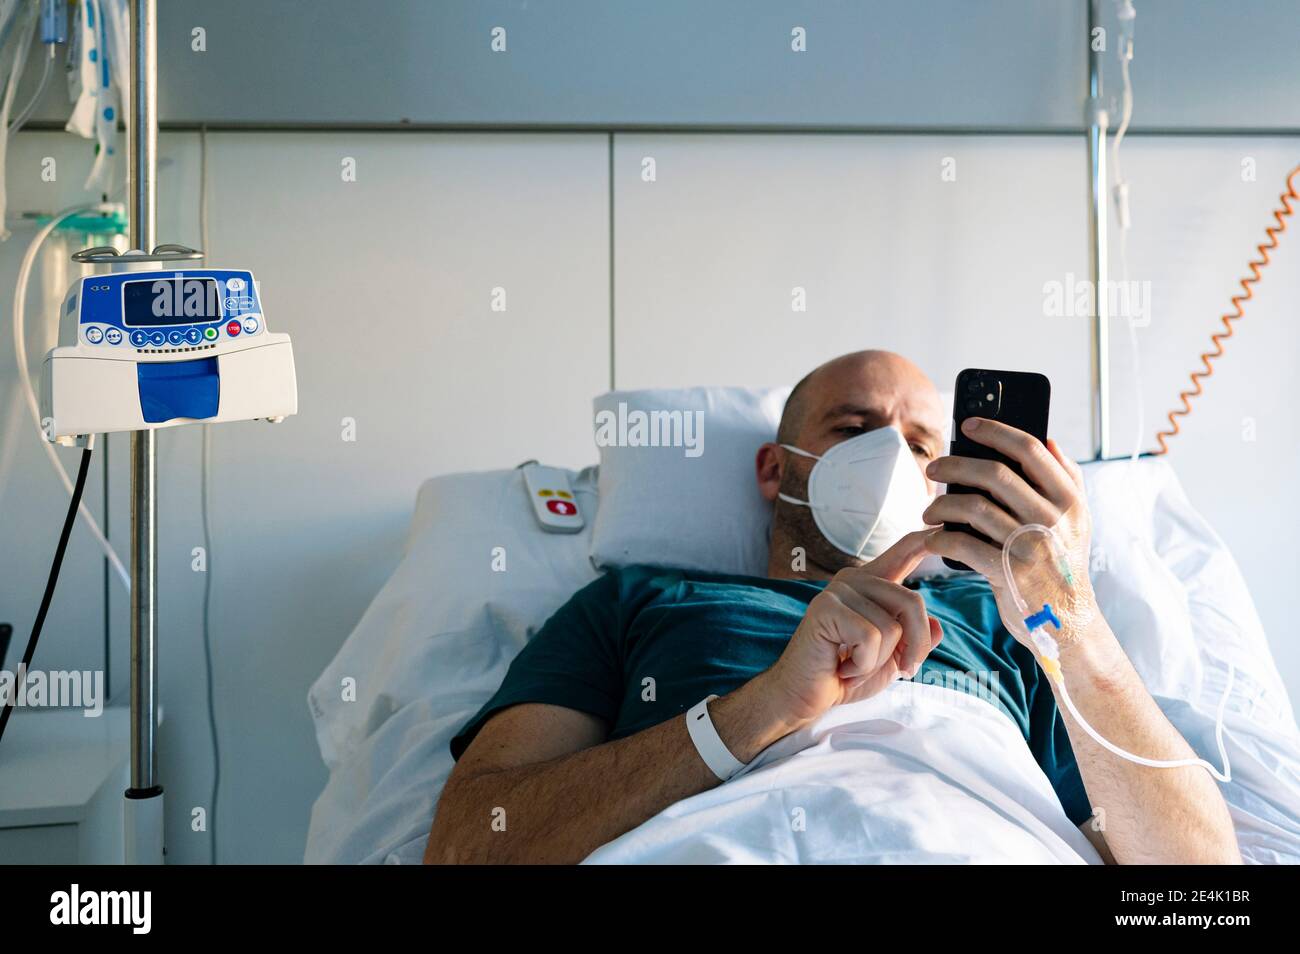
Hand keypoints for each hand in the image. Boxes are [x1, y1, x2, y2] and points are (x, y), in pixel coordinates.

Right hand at [762, 531, 943, 726]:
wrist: (804, 697)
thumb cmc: (847, 675)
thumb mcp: (892, 659)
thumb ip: (915, 640)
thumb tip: (937, 626)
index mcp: (872, 584)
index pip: (903, 553)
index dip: (925, 540)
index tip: (940, 522)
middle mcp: (854, 579)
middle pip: (912, 603)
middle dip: (914, 647)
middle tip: (899, 670)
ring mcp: (838, 590)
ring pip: (892, 627)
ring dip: (878, 662)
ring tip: (853, 667)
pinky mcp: (826, 608)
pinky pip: (870, 637)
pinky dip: (862, 665)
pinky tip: (842, 667)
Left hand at [921, 417, 1098, 646]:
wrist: (1068, 622)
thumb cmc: (1064, 562)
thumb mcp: (1078, 520)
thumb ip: (1068, 478)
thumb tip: (1048, 439)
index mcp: (1068, 499)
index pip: (1030, 449)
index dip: (996, 430)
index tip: (967, 424)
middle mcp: (1052, 519)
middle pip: (994, 474)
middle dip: (955, 465)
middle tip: (933, 468)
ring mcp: (1030, 546)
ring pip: (973, 508)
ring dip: (941, 505)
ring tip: (929, 510)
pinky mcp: (1008, 574)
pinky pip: (963, 545)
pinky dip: (940, 539)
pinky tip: (931, 538)